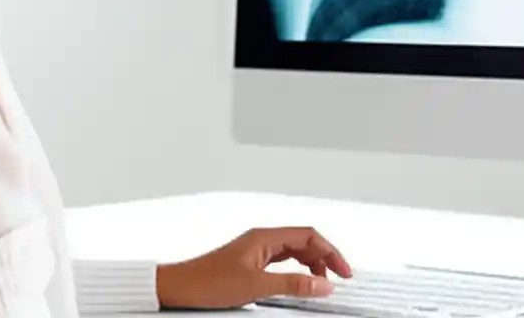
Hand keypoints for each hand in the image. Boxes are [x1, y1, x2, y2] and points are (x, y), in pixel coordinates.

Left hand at [155, 226, 353, 308]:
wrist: (180, 287)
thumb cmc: (208, 282)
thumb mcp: (256, 286)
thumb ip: (292, 285)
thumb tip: (322, 285)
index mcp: (264, 237)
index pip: (308, 235)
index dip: (330, 252)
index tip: (344, 271)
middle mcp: (261, 239)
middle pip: (303, 241)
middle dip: (324, 257)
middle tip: (338, 278)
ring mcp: (255, 251)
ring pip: (293, 252)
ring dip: (311, 265)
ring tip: (322, 283)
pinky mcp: (250, 263)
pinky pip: (282, 262)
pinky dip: (296, 271)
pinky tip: (299, 283)